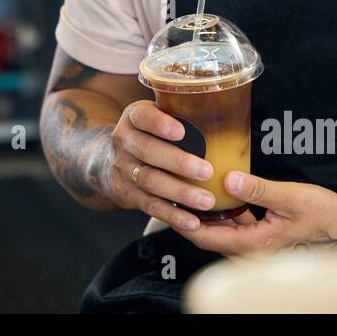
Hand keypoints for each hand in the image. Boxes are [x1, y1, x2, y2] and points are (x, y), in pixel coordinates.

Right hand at [103, 100, 217, 232]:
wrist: (107, 161)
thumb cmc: (147, 135)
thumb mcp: (155, 116)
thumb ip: (179, 114)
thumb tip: (228, 114)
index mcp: (134, 118)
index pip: (143, 117)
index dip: (160, 124)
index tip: (181, 131)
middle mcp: (125, 142)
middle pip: (147, 151)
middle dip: (178, 162)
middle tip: (206, 171)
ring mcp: (124, 170)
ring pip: (150, 181)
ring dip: (180, 192)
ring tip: (207, 200)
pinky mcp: (128, 194)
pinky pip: (151, 206)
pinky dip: (173, 214)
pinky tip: (192, 221)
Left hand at [174, 171, 336, 257]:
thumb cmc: (322, 214)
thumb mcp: (289, 197)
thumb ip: (256, 190)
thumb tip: (226, 179)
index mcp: (252, 245)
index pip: (204, 237)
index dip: (182, 218)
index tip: (168, 195)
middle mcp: (249, 251)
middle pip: (206, 236)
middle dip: (188, 213)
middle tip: (172, 185)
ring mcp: (253, 246)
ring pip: (218, 231)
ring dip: (203, 213)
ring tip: (189, 186)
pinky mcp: (259, 237)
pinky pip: (231, 228)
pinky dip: (220, 213)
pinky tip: (217, 192)